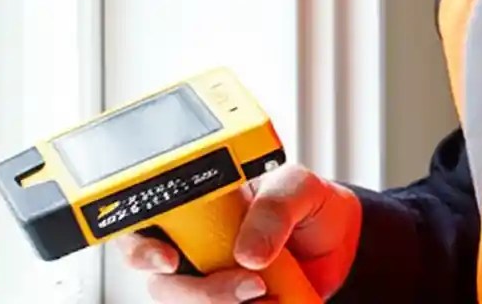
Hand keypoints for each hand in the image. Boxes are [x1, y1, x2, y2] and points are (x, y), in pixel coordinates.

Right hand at [118, 164, 362, 302]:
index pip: (144, 224)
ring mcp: (210, 279)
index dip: (140, 247)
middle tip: (246, 283)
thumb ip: (274, 210)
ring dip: (221, 303)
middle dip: (193, 289)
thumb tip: (248, 253)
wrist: (341, 241)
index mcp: (196, 204)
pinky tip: (272, 300)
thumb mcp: (298, 188)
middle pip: (161, 279)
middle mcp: (194, 245)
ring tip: (266, 289)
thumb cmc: (308, 203)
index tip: (168, 259)